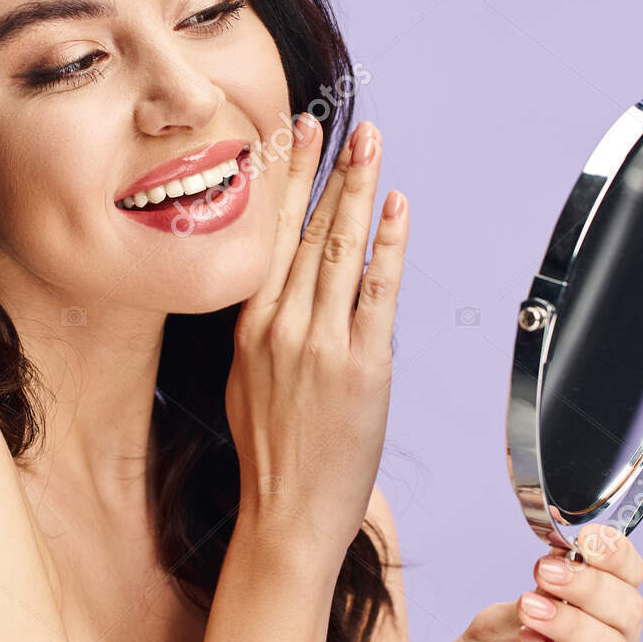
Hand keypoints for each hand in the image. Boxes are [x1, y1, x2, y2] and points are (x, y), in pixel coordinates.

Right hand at [225, 115, 406, 567]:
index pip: (264, 237)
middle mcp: (279, 327)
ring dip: (359, 191)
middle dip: (329, 171)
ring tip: (372, 147)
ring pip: (341, 250)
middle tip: (346, 124)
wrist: (287, 517)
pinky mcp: (362, 366)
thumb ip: (264, 332)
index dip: (282, 181)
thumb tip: (284, 296)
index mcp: (248, 328)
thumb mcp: (246, 382)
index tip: (292, 137)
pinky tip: (395, 207)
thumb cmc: (271, 456)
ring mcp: (320, 345)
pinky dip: (388, 244)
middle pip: (306, 232)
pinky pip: (377, 291)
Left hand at [416, 525, 642, 641]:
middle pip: (629, 610)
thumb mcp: (490, 625)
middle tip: (544, 573)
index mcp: (594, 617)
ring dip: (570, 623)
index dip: (616, 555)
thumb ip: (525, 603)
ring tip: (529, 611)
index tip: (587, 540)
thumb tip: (550, 580)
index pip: (627, 580)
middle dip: (588, 585)